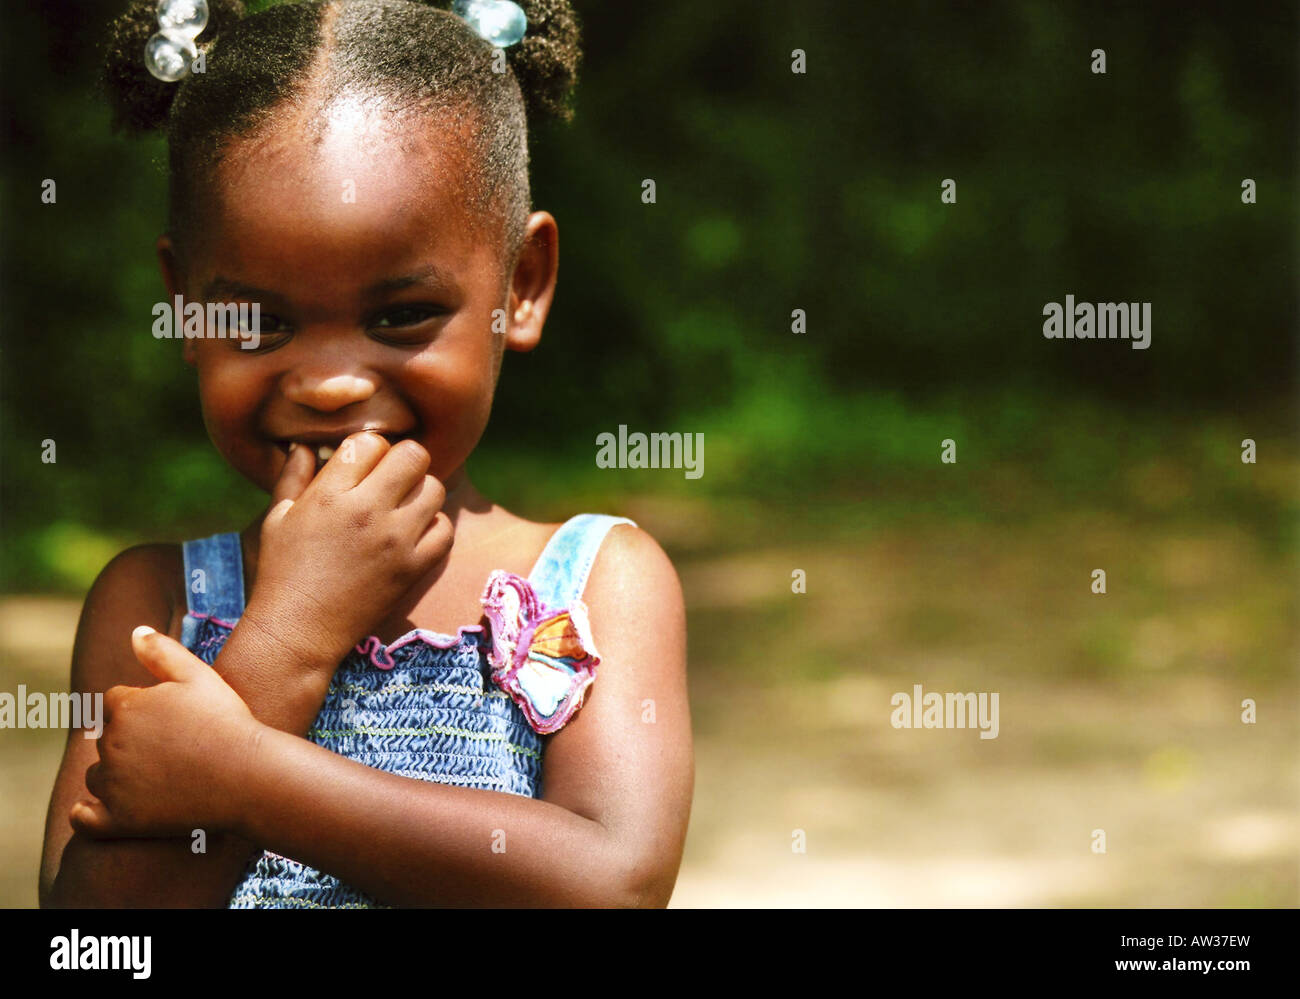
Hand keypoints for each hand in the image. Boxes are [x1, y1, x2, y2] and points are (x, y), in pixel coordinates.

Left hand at [71, 626, 263, 837]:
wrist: (249, 776)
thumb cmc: (227, 722)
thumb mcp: (200, 676)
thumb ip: (162, 652)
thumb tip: (135, 632)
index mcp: (126, 707)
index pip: (114, 703)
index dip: (140, 708)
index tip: (170, 718)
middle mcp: (112, 745)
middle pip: (106, 738)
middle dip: (130, 740)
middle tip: (171, 746)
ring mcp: (114, 785)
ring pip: (98, 774)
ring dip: (114, 773)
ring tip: (158, 775)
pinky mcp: (121, 820)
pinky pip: (85, 819)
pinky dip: (86, 814)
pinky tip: (94, 809)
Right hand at [243, 432, 453, 668]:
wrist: (300, 631)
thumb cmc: (282, 571)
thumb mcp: (278, 518)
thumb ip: (293, 476)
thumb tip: (305, 445)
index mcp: (330, 495)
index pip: (370, 441)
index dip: (369, 448)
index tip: (362, 466)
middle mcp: (367, 511)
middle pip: (413, 454)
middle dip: (403, 461)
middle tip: (392, 479)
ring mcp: (395, 541)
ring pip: (435, 488)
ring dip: (421, 492)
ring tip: (403, 506)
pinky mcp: (413, 568)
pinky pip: (445, 529)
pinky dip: (434, 526)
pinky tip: (414, 533)